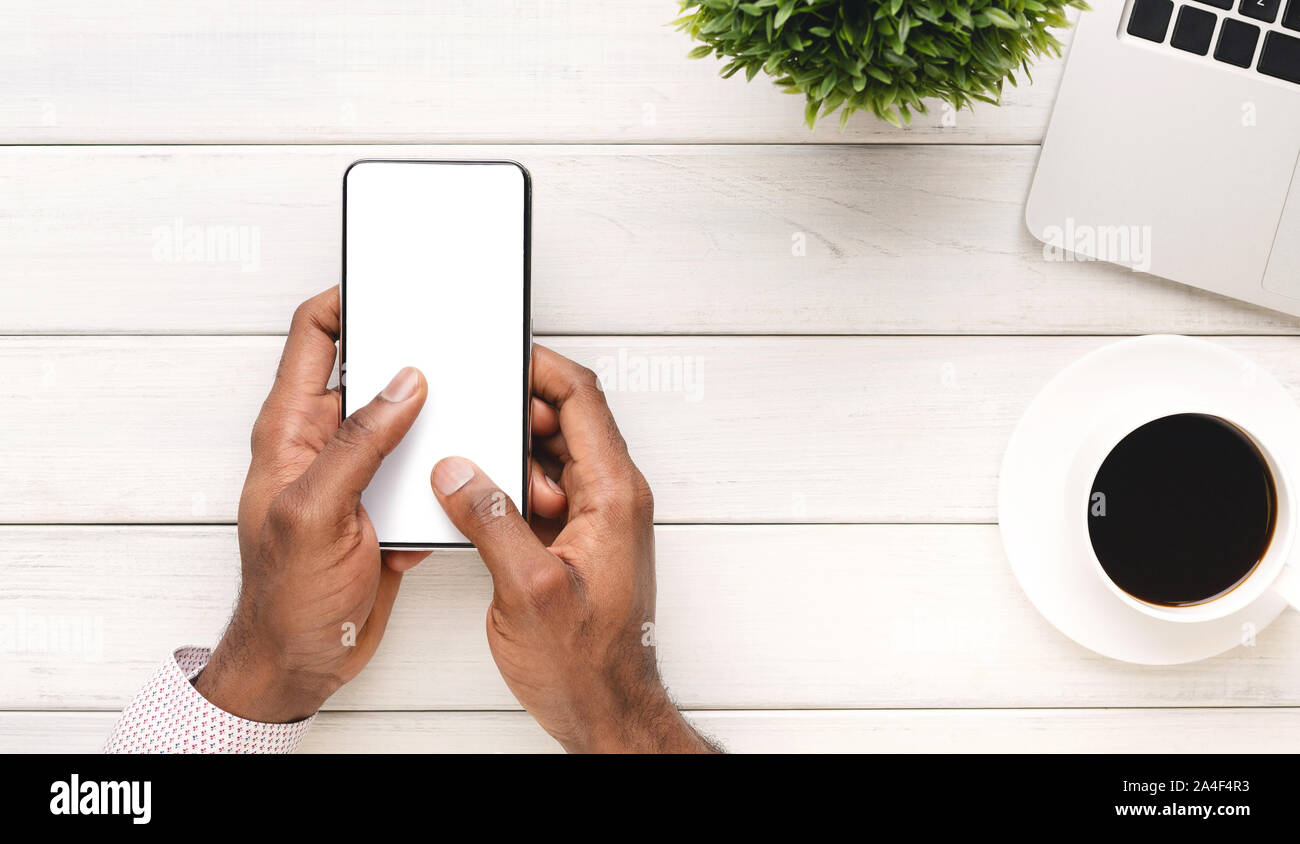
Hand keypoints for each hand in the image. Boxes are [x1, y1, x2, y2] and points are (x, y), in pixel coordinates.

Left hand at [195, 287, 429, 722]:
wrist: (301, 663)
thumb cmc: (285, 598)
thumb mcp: (316, 513)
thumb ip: (358, 444)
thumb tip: (402, 383)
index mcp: (291, 429)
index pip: (316, 335)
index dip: (352, 299)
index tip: (396, 284)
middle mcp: (325, 442)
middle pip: (376, 373)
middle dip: (423, 364)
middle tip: (461, 353)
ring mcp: (359, 474)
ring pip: (412, 426)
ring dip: (446, 430)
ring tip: (479, 429)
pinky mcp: (388, 506)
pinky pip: (427, 473)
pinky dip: (449, 480)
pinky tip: (460, 497)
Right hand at [431, 345, 717, 752]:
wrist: (607, 709)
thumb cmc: (585, 663)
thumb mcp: (527, 590)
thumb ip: (492, 522)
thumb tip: (459, 472)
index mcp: (614, 495)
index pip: (581, 399)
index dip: (538, 368)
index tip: (498, 357)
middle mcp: (614, 496)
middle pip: (567, 419)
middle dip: (517, 417)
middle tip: (475, 433)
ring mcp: (600, 516)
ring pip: (554, 454)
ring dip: (514, 460)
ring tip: (485, 491)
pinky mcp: (581, 537)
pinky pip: (548, 490)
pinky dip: (516, 489)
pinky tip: (490, 512)